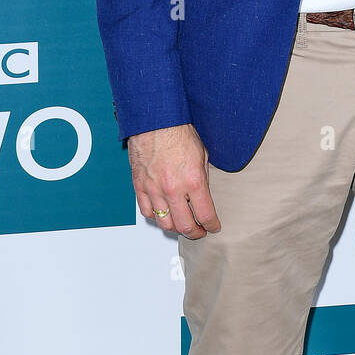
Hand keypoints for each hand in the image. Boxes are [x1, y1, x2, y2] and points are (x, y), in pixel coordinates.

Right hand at [127, 124, 220, 238]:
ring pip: (164, 223)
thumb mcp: (202, 155)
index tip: (214, 226)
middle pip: (184, 226)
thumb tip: (203, 196)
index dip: (212, 225)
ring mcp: (154, 189)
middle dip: (195, 233)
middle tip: (199, 232)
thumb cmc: (178, 132)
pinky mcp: (139, 186)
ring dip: (175, 228)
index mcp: (193, 180)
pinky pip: (147, 211)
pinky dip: (156, 217)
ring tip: (181, 225)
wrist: (154, 121)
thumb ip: (202, 178)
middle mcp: (173, 189)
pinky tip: (163, 214)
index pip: (205, 215)